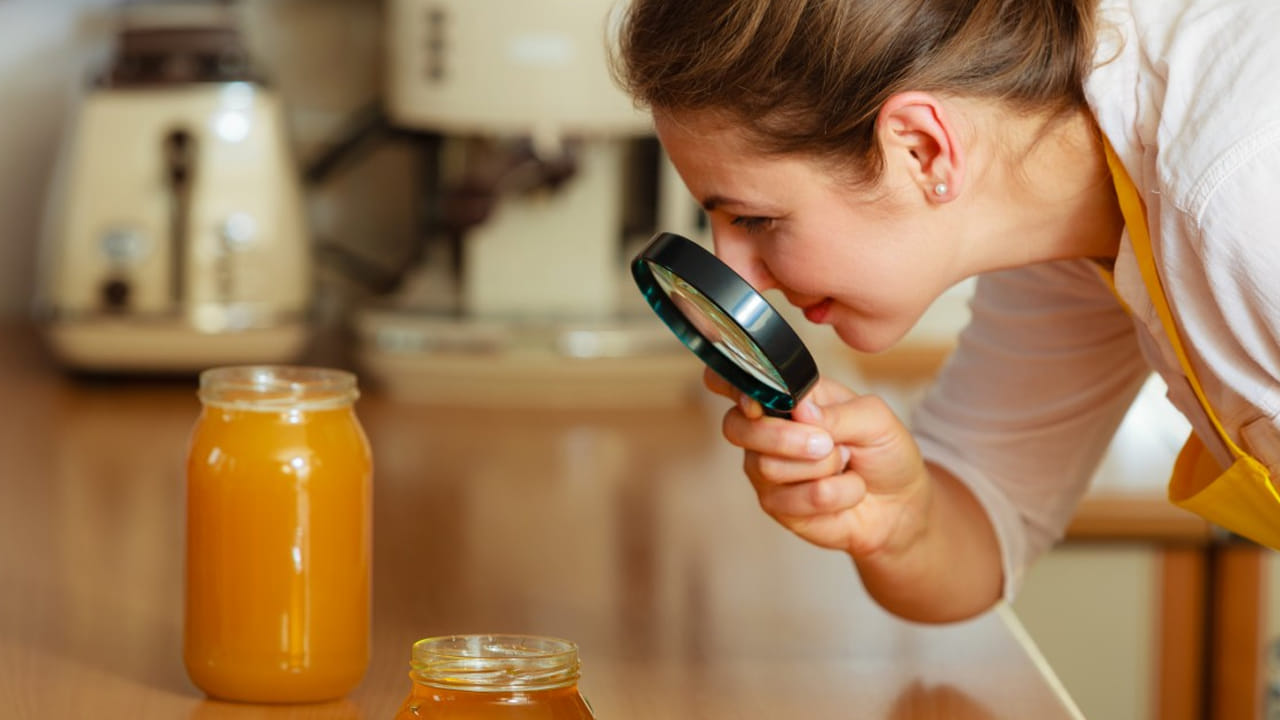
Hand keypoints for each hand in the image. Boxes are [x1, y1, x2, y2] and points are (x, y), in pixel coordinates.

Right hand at [703, 368, 931, 557]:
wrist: (899, 502)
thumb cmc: (883, 451)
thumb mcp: (874, 418)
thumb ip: (838, 412)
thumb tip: (800, 408)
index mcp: (786, 396)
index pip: (732, 381)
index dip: (730, 387)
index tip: (755, 404)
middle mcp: (766, 429)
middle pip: (736, 427)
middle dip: (784, 437)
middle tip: (827, 443)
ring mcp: (765, 469)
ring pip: (767, 466)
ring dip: (822, 467)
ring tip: (845, 464)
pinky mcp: (776, 505)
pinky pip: (793, 499)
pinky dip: (834, 494)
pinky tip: (845, 490)